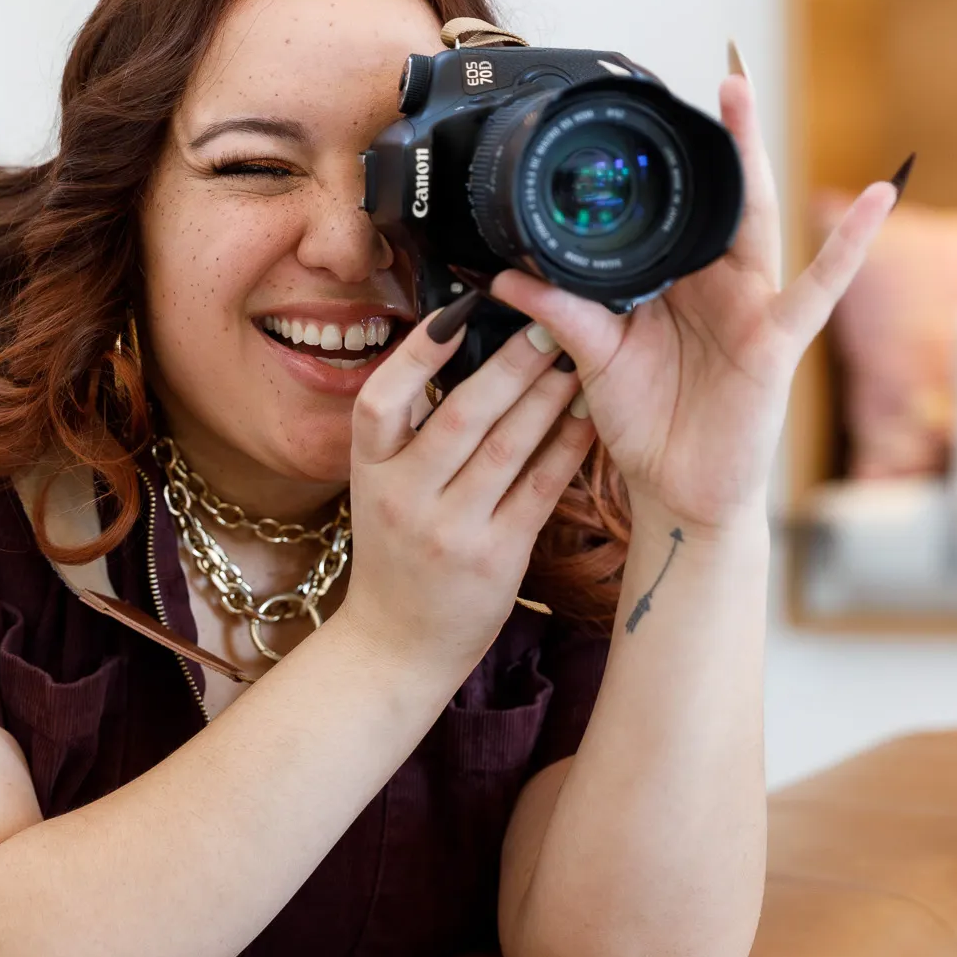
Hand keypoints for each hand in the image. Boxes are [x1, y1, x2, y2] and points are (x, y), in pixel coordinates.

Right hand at [340, 307, 593, 682]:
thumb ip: (412, 435)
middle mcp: (405, 500)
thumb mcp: (379, 492)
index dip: (416, 355)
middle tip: (547, 321)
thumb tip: (462, 350)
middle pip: (460, 418)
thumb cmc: (396, 557)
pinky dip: (566, 447)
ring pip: (507, 449)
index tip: (458, 310)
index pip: (380, 403)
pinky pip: (540, 489)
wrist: (397, 646)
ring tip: (579, 356)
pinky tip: (588, 414)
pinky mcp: (497, 558)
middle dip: (509, 365)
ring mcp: (451, 532)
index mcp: (369, 475)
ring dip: (547, 397)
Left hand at [486, 65, 899, 533]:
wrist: (675, 491)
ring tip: (744, 95)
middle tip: (714, 71)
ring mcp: (751, 306)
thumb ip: (559, 313)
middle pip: (718, 197)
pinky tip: (875, 201)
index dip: (664, 163)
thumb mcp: (593, 359)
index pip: (670, 210)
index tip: (648, 107)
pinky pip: (818, 288)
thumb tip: (506, 277)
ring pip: (754, 219)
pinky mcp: (776, 341)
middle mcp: (715, 285)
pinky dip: (849, 244)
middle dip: (718, 136)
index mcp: (672, 283)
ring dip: (753, 155)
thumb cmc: (646, 424)